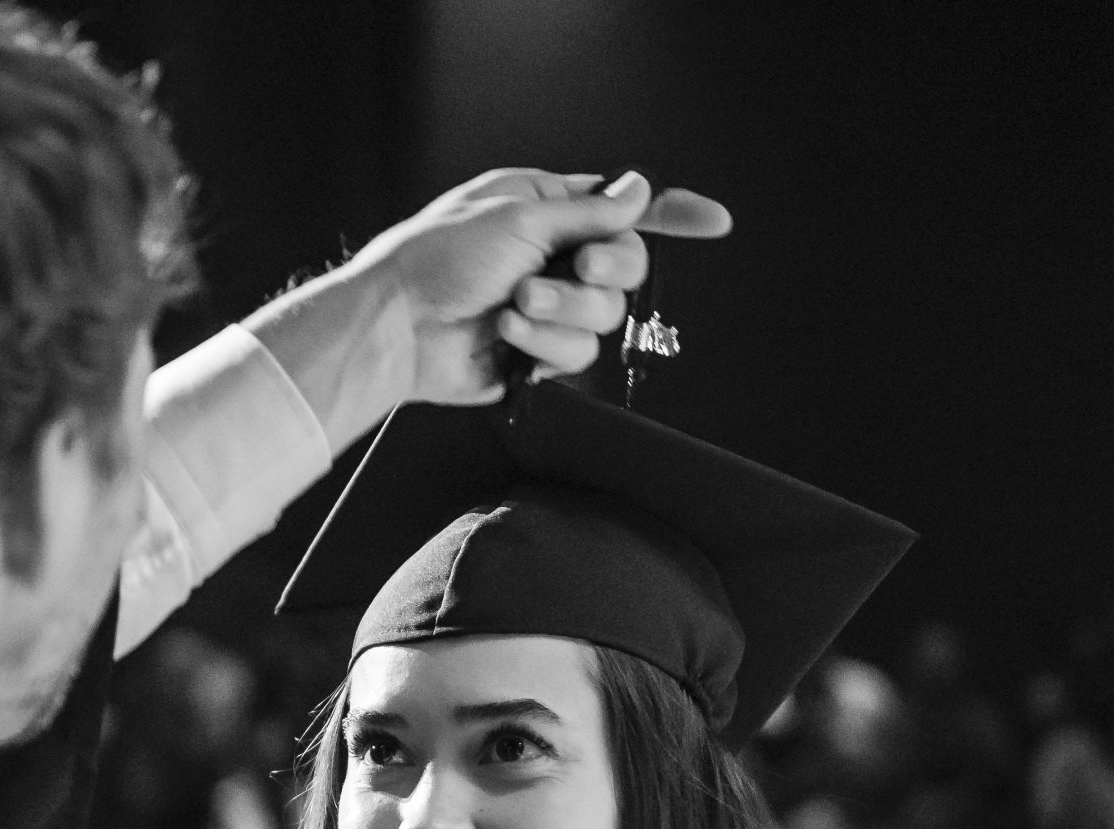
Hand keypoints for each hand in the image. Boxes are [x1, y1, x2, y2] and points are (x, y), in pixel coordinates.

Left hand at [241, 167, 728, 453]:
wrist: (398, 326)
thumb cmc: (439, 258)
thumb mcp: (519, 219)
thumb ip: (588, 211)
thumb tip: (639, 189)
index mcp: (548, 208)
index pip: (622, 208)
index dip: (670, 213)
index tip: (714, 221)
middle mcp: (553, 255)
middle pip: (626, 266)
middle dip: (604, 270)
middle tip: (572, 266)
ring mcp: (546, 307)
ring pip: (604, 315)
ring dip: (562, 310)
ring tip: (513, 306)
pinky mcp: (536, 354)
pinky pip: (576, 354)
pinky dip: (544, 345)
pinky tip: (506, 337)